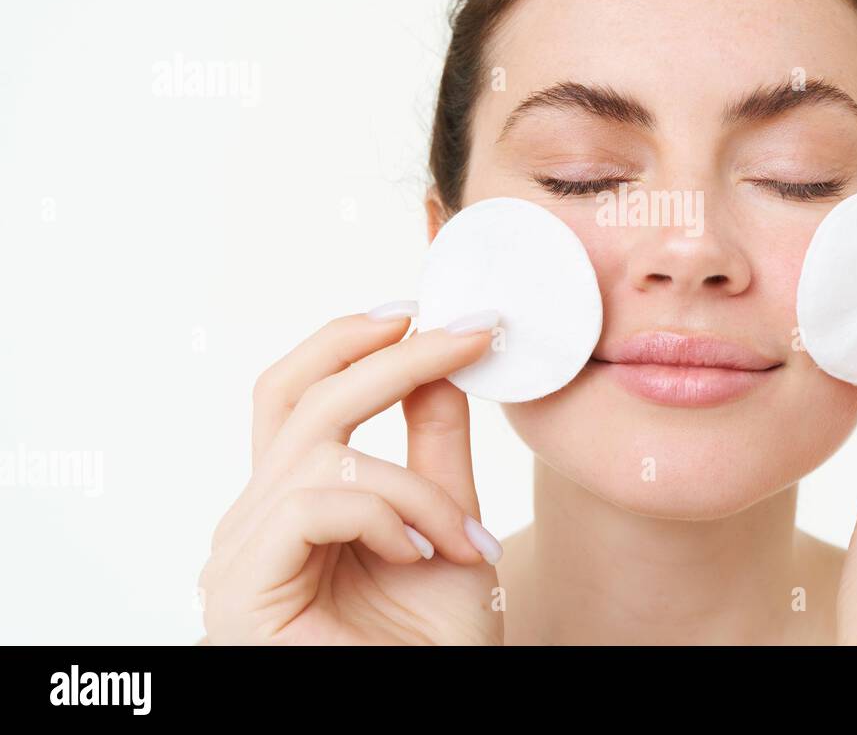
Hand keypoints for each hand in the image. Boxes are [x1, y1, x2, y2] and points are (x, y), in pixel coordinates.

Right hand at [198, 309, 504, 644]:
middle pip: (297, 397)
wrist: (434, 716)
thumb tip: (440, 362)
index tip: (436, 312)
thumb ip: (435, 449)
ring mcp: (240, 553)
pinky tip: (420, 554)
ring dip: (413, 484)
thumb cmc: (434, 648)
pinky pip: (313, 503)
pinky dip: (383, 515)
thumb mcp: (450, 526)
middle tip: (467, 334)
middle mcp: (255, 521)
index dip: (359, 343)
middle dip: (388, 355)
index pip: (303, 394)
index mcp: (295, 503)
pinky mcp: (240, 587)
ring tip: (462, 538)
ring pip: (320, 451)